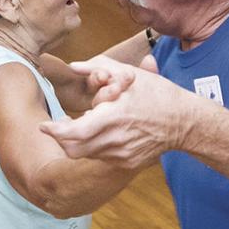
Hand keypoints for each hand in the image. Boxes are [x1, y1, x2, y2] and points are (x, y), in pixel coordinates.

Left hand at [40, 54, 204, 167]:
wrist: (184, 122)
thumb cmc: (158, 94)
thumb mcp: (130, 75)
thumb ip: (99, 67)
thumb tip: (73, 66)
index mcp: (114, 117)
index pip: (74, 132)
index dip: (55, 131)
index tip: (44, 125)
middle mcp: (115, 139)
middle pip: (73, 148)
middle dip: (61, 138)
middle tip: (60, 125)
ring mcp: (121, 154)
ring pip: (85, 153)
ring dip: (78, 141)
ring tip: (83, 124)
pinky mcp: (126, 163)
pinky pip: (101, 158)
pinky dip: (95, 146)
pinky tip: (103, 133)